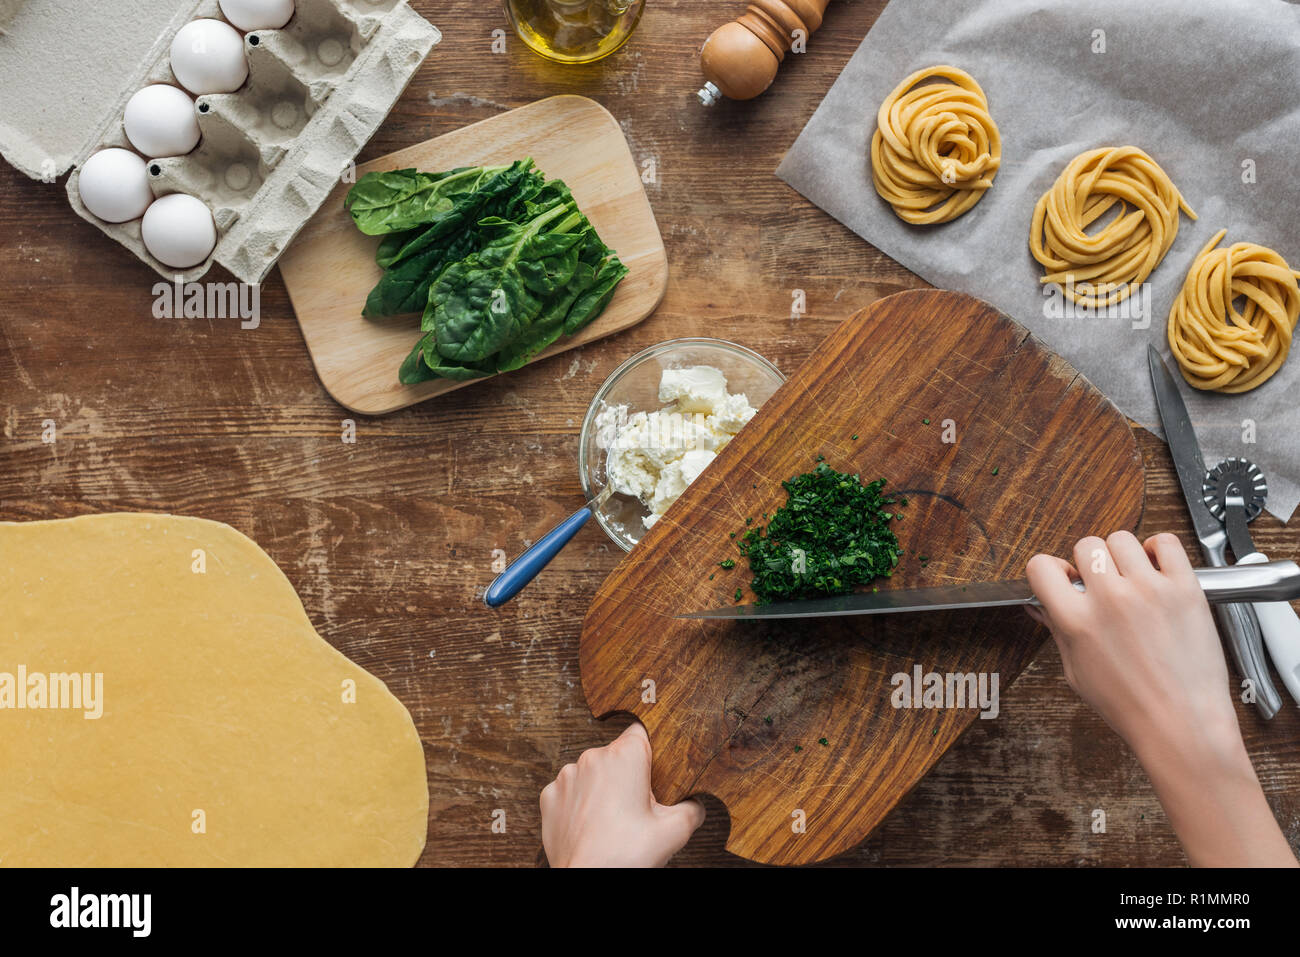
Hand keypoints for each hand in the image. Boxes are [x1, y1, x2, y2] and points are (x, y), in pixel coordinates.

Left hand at [540, 722, 705, 867]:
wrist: (588, 880)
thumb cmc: (627, 855)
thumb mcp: (675, 831)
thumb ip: (693, 808)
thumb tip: (696, 804)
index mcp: (624, 757)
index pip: (641, 733)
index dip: (650, 753)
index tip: (653, 774)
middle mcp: (592, 758)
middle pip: (616, 756)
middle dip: (627, 776)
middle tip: (637, 809)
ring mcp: (567, 776)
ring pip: (592, 773)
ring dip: (602, 789)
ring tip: (612, 821)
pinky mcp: (549, 796)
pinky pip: (570, 791)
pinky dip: (579, 804)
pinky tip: (590, 825)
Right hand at [1025, 531, 1237, 753]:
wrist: (1181, 723)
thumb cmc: (1131, 706)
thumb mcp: (1076, 672)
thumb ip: (1058, 631)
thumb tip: (1041, 606)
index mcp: (1078, 621)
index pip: (1042, 567)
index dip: (1049, 570)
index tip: (1063, 577)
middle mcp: (1111, 600)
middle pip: (1085, 546)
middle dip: (1088, 563)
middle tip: (1101, 583)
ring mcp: (1149, 590)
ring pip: (1121, 539)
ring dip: (1121, 555)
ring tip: (1132, 578)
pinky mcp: (1184, 589)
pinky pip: (1166, 542)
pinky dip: (1159, 549)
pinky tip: (1157, 568)